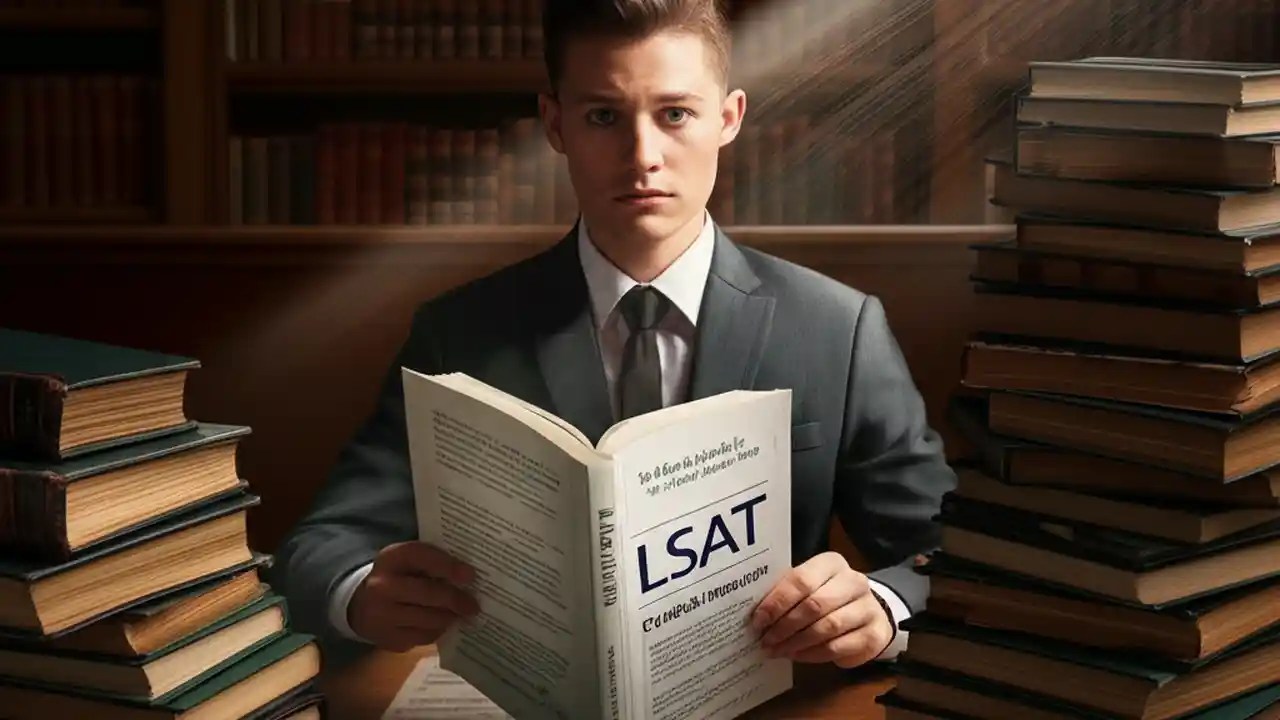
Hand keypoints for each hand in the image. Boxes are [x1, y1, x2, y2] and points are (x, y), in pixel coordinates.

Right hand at [348, 541, 480, 651]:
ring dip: (449, 617)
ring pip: (428, 619)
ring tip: (461, 614)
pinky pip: (422, 637)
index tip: (470, 575)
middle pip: (428, 593)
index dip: (448, 566)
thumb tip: (467, 577)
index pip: (422, 557)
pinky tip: (442, 624)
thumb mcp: (408, 561)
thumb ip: (432, 563)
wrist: (360, 604)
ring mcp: (382, 616)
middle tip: (474, 606)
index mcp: (391, 558)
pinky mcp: (388, 639)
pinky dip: (437, 630)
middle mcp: (382, 586)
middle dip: (455, 599)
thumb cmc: (396, 577)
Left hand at [749, 552, 893, 667]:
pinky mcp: (873, 635)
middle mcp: (854, 582)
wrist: (869, 613)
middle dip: (785, 625)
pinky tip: (796, 655)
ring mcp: (868, 608)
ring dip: (796, 642)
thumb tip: (757, 614)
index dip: (778, 602)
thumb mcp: (809, 586)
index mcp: (832, 564)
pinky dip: (812, 654)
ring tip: (777, 650)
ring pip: (827, 628)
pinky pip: (837, 647)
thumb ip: (787, 593)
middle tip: (765, 640)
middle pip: (814, 605)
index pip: (801, 579)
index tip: (759, 620)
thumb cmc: (828, 596)